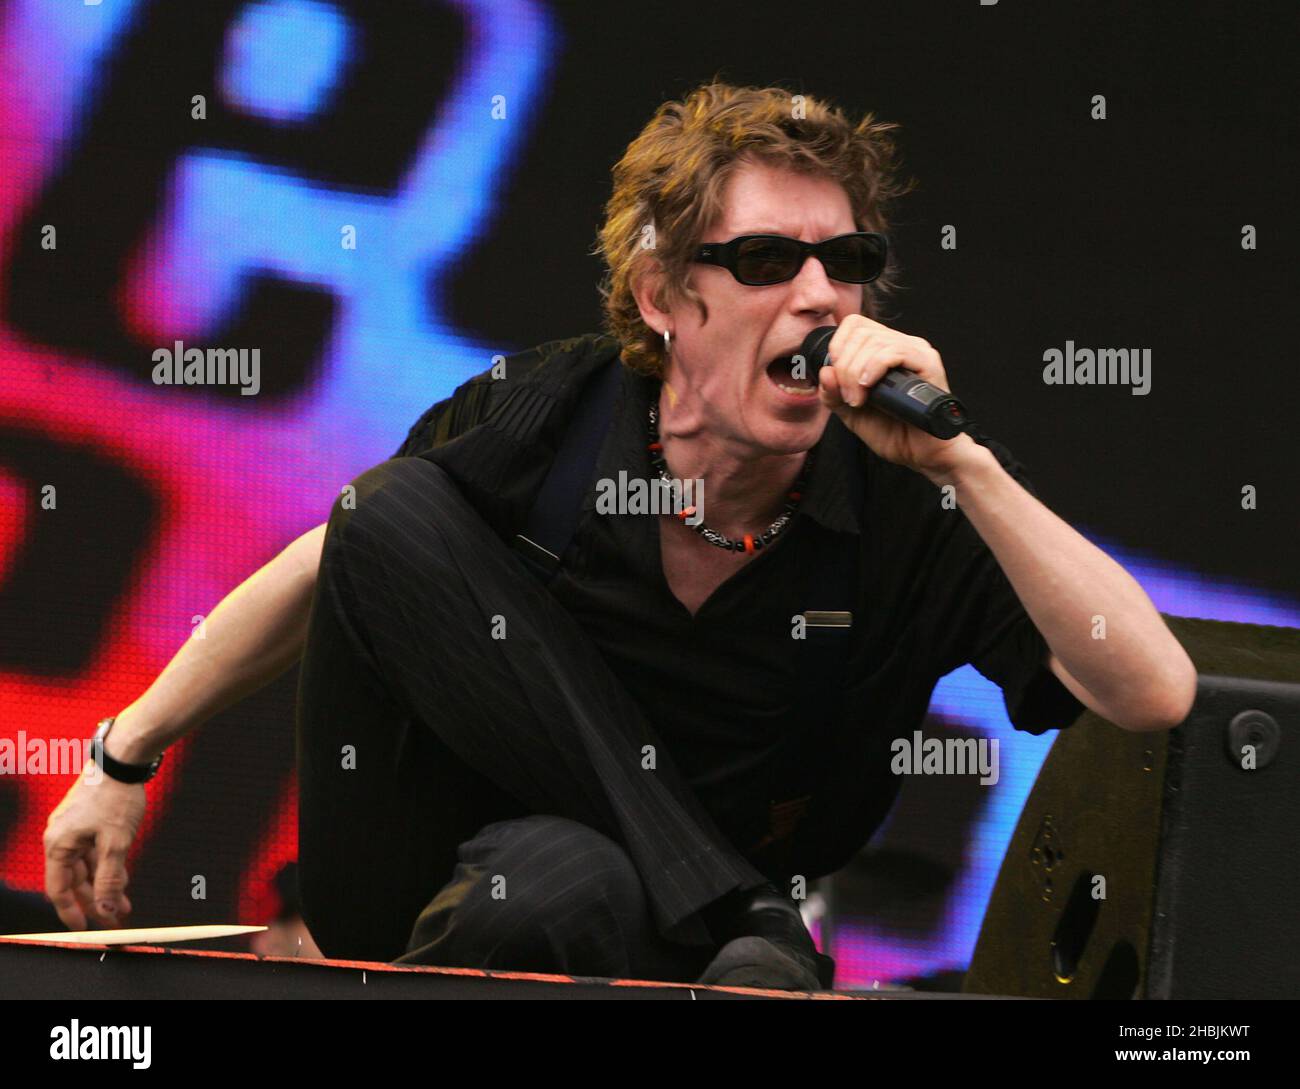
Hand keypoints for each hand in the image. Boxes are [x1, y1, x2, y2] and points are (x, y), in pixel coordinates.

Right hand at [43, 762, 145, 929]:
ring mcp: (74, 829)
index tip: (87, 928)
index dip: (73, 911)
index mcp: (58, 845)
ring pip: (87, 866)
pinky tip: (123, 878)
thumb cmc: (115, 796)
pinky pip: (94, 851)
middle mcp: (61, 838)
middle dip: (95, 900)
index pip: (59, 889)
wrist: (122, 758)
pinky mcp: (87, 821)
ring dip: (105, 884)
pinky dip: (108, 866)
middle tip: (115, 918)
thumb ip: (109, 878)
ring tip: (125, 903)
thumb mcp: (116, 842)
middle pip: (75, 880)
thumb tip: (106, 909)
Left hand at [816, 314, 978, 477]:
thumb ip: (833, 394)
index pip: (854, 325)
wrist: (922, 454)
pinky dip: (874, 368)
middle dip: (844, 367)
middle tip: (847, 397)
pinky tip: (868, 388)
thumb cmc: (893, 432)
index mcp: (883, 350)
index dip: (837, 347)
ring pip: (874, 342)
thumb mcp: (850, 413)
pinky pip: (894, 352)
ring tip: (858, 400)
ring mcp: (916, 351)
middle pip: (860, 333)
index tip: (835, 379)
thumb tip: (825, 371)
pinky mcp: (928, 363)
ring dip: (855, 372)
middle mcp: (901, 344)